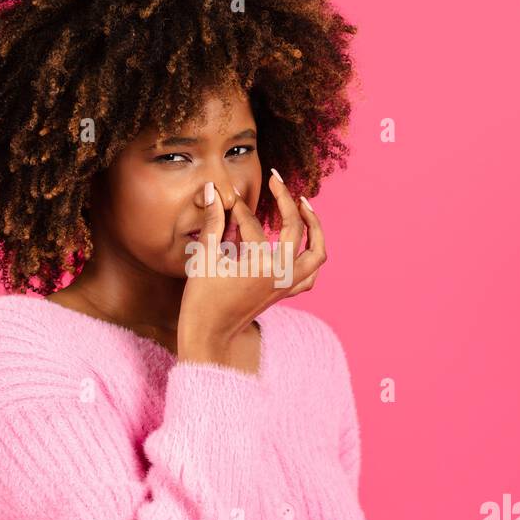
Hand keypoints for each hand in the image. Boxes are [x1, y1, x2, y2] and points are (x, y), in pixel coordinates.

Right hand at [177, 168, 325, 368]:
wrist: (209, 337)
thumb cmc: (202, 300)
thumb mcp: (205, 258)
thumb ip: (213, 221)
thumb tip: (211, 189)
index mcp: (264, 265)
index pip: (253, 225)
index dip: (237, 207)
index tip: (226, 196)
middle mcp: (283, 276)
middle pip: (297, 230)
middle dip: (288, 202)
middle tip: (278, 182)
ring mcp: (287, 286)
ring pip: (317, 255)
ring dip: (315, 229)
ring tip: (304, 207)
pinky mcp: (284, 294)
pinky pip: (310, 275)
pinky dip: (312, 258)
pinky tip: (304, 245)